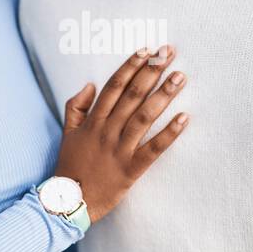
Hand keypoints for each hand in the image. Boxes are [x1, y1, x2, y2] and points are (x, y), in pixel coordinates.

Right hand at [54, 45, 188, 223]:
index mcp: (93, 121)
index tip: (146, 50)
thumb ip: (76, 107)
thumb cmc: (70, 167)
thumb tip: (90, 84)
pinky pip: (153, 149)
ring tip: (180, 77)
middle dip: (151, 72)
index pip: (114, 86)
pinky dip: (169, 133)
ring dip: (163, 95)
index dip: (130, 66)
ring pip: (144, 117)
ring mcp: (119, 149)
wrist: (67, 202)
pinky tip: (185, 118)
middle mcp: (106, 131)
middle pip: (132, 95)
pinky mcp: (130, 169)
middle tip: (169, 53)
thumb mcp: (68, 133)